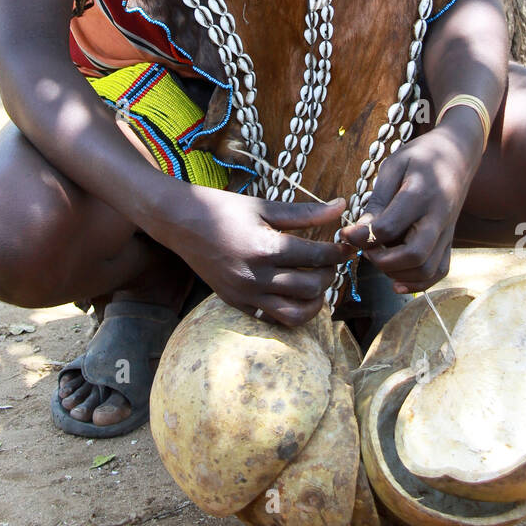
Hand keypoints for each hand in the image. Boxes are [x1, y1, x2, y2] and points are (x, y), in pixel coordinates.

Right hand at [156, 190, 347, 327]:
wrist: (180, 223)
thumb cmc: (223, 209)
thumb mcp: (265, 207)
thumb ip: (306, 212)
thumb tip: (342, 206)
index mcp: (266, 248)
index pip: (318, 257)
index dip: (338, 251)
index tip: (346, 245)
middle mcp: (256, 276)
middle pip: (312, 287)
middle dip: (329, 274)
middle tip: (330, 262)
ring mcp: (245, 294)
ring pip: (295, 313)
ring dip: (314, 301)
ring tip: (317, 283)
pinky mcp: (236, 304)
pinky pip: (272, 319)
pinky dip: (290, 311)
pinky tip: (295, 294)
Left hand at [338, 122, 478, 291]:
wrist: (458, 153)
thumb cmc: (421, 156)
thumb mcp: (394, 166)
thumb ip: (377, 200)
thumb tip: (358, 231)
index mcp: (421, 194)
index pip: (389, 227)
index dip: (362, 236)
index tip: (345, 234)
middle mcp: (438, 217)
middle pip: (414, 255)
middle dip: (383, 261)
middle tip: (365, 250)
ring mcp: (448, 231)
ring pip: (427, 269)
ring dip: (397, 273)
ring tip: (378, 258)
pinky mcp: (450, 240)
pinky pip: (439, 271)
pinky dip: (418, 282)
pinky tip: (396, 280)